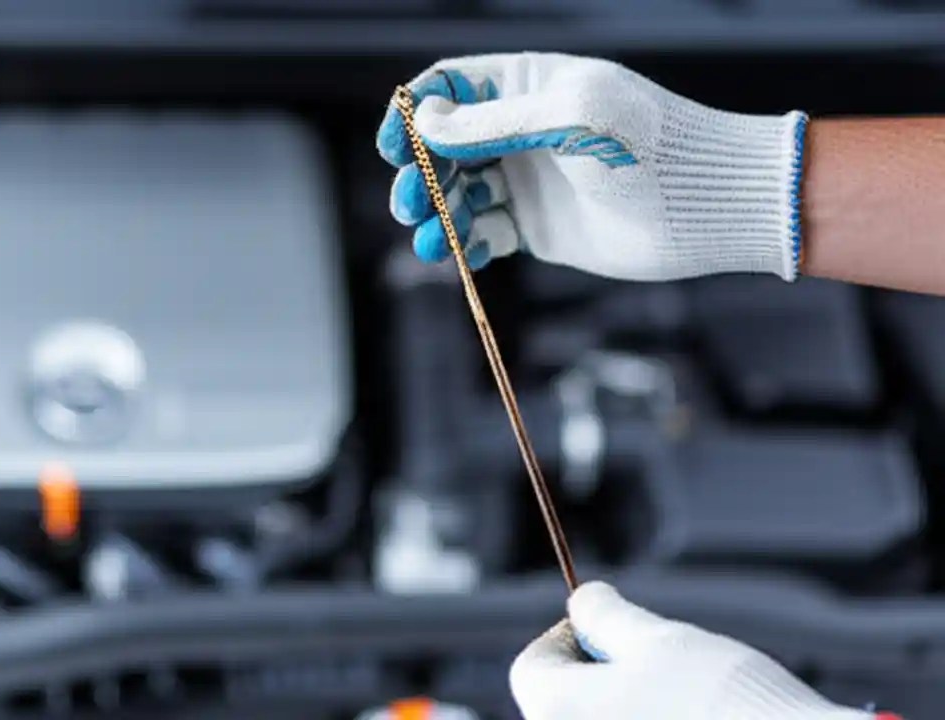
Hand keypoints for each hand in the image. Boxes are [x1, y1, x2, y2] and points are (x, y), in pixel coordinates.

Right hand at [376, 53, 807, 281]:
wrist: (705, 208)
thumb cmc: (651, 148)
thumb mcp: (571, 118)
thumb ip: (493, 121)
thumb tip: (426, 122)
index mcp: (527, 85)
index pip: (448, 87)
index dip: (412, 113)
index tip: (394, 146)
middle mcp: (519, 130)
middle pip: (440, 146)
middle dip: (416, 174)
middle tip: (409, 205)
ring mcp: (526, 178)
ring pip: (454, 192)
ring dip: (433, 214)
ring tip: (430, 239)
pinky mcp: (535, 226)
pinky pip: (481, 232)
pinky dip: (463, 244)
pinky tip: (460, 255)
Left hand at [510, 582, 871, 719]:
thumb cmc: (721, 704)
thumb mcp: (660, 639)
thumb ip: (609, 617)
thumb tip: (586, 601)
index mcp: (552, 709)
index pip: (533, 666)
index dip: (571, 638)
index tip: (612, 628)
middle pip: (568, 706)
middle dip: (606, 680)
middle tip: (659, 667)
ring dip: (636, 711)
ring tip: (691, 704)